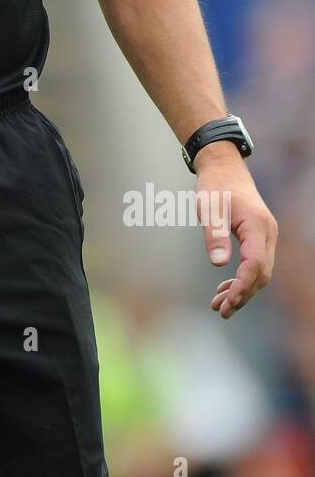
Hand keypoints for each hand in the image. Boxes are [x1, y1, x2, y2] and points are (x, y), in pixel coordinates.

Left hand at [193, 143, 277, 318]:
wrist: (223, 166)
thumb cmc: (215, 185)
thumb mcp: (209, 209)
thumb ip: (215, 236)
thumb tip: (220, 265)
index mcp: (257, 226)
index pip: (256, 265)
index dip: (242, 287)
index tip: (227, 303)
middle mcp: (267, 233)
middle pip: (261, 273)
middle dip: (242, 294)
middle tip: (221, 310)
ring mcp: (266, 235)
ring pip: (260, 271)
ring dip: (242, 289)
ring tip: (219, 305)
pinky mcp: (259, 236)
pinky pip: (256, 263)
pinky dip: (242, 278)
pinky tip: (225, 288)